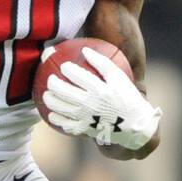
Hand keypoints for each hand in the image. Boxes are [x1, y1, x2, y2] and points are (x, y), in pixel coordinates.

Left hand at [42, 45, 160, 149]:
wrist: (135, 125)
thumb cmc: (128, 98)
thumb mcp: (119, 78)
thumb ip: (102, 63)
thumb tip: (85, 50)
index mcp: (100, 89)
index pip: (77, 75)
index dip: (66, 68)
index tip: (64, 65)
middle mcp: (90, 104)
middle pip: (64, 91)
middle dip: (52, 83)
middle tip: (50, 78)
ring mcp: (86, 118)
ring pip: (61, 108)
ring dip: (50, 100)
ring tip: (46, 95)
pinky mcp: (84, 130)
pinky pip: (66, 125)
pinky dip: (57, 119)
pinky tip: (52, 115)